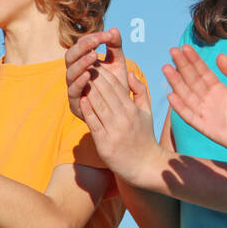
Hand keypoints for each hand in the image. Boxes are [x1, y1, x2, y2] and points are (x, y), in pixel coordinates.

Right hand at [66, 28, 127, 119]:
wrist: (119, 113)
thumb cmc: (116, 86)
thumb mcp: (118, 64)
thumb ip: (115, 47)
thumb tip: (114, 29)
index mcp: (83, 61)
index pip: (82, 45)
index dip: (92, 38)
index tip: (107, 36)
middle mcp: (75, 73)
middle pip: (70, 55)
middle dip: (82, 47)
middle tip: (96, 42)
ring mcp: (73, 87)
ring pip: (70, 72)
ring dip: (81, 63)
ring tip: (93, 56)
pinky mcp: (75, 102)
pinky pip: (73, 90)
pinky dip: (80, 81)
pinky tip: (89, 75)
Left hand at [80, 59, 165, 185]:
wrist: (145, 164)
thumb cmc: (144, 136)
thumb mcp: (146, 112)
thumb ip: (139, 91)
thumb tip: (129, 72)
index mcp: (133, 109)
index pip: (117, 86)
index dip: (105, 73)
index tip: (95, 63)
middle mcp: (123, 118)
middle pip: (105, 92)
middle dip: (94, 77)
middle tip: (84, 65)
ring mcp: (114, 130)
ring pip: (98, 105)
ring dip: (88, 90)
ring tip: (80, 78)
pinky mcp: (104, 143)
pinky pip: (93, 123)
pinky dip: (86, 110)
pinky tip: (81, 99)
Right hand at [163, 45, 226, 162]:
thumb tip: (219, 56)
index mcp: (220, 92)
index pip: (203, 73)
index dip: (193, 60)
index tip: (184, 46)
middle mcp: (210, 102)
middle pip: (193, 81)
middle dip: (182, 66)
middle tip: (172, 50)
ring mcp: (207, 115)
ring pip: (188, 96)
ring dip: (176, 83)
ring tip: (166, 67)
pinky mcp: (208, 129)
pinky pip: (192, 118)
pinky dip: (181, 108)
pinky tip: (171, 96)